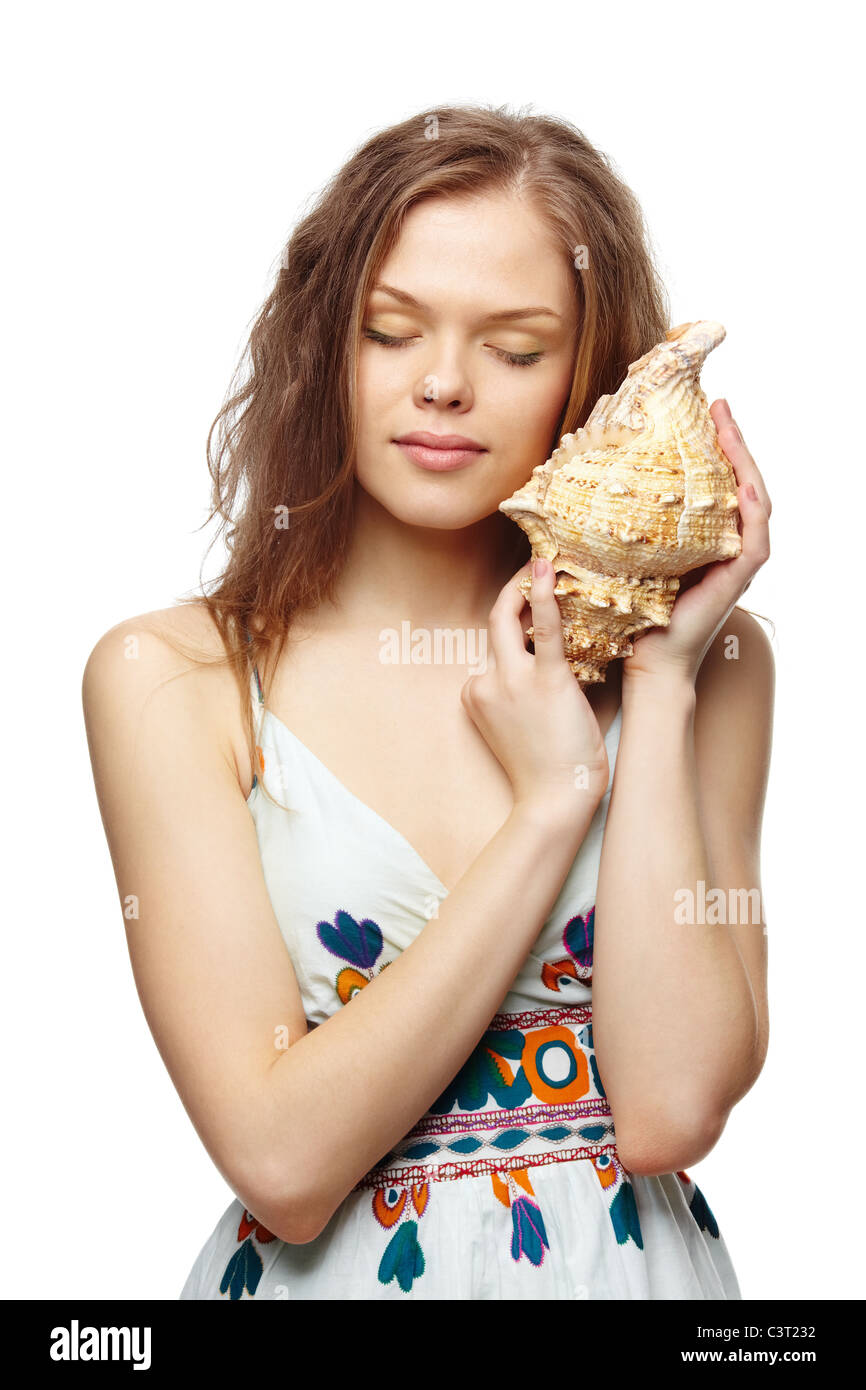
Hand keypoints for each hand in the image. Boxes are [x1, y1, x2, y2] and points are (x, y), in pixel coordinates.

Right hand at [461, 558, 610, 815]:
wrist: (554, 801)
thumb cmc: (548, 771)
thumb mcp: (525, 726)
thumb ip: (528, 694)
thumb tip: (561, 668)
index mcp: (478, 693)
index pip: (496, 652)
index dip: (516, 633)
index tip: (532, 612)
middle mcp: (487, 682)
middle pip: (494, 626)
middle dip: (509, 595)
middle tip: (530, 569)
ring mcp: (511, 680)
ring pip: (506, 621)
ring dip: (522, 588)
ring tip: (542, 563)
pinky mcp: (545, 680)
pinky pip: (542, 630)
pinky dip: (543, 597)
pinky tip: (546, 570)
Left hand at [623, 399, 771, 686]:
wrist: (646, 659)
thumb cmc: (632, 612)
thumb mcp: (625, 555)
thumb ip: (623, 523)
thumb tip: (585, 481)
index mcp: (704, 535)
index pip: (716, 480)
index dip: (713, 445)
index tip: (700, 409)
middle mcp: (726, 543)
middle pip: (740, 481)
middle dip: (733, 440)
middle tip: (718, 404)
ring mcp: (737, 560)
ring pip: (754, 500)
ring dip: (745, 462)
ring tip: (730, 428)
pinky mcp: (738, 579)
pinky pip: (756, 538)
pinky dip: (753, 509)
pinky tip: (743, 484)